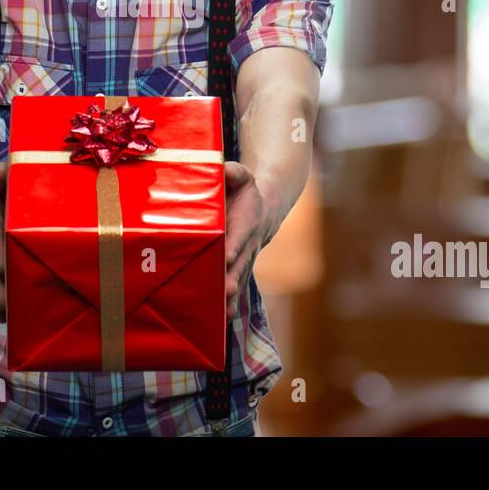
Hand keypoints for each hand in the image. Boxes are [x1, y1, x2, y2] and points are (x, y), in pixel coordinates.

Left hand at [222, 161, 272, 320]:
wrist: (264, 209)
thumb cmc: (246, 191)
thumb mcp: (242, 176)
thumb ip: (234, 172)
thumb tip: (223, 169)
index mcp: (247, 222)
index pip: (240, 234)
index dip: (234, 244)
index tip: (226, 255)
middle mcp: (248, 245)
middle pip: (241, 263)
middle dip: (233, 277)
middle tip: (226, 289)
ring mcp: (246, 259)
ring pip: (240, 279)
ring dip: (232, 296)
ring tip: (224, 313)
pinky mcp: (241, 268)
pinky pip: (237, 286)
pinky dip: (231, 304)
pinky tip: (223, 320)